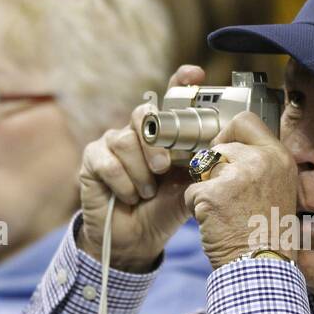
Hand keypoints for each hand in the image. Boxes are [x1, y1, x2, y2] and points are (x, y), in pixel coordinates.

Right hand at [76, 64, 201, 271]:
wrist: (137, 239)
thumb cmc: (164, 209)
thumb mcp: (189, 188)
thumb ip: (201, 167)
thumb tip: (221, 151)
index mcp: (164, 135)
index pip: (171, 100)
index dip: (181, 83)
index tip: (195, 73)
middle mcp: (138, 132)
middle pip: (143, 115)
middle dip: (155, 142)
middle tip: (164, 168)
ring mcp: (112, 143)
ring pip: (125, 140)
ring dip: (140, 172)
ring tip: (147, 192)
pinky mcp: (92, 159)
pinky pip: (107, 161)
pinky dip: (123, 182)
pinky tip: (130, 196)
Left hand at [184, 110, 297, 269]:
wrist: (263, 266)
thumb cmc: (268, 234)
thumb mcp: (278, 189)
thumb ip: (260, 165)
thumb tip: (231, 150)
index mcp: (279, 158)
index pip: (246, 121)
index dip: (228, 134)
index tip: (224, 152)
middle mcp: (261, 161)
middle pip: (219, 148)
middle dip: (213, 170)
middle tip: (224, 196)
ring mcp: (237, 176)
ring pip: (202, 168)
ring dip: (205, 189)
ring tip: (223, 212)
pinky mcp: (213, 194)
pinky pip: (191, 191)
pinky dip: (195, 208)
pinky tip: (214, 223)